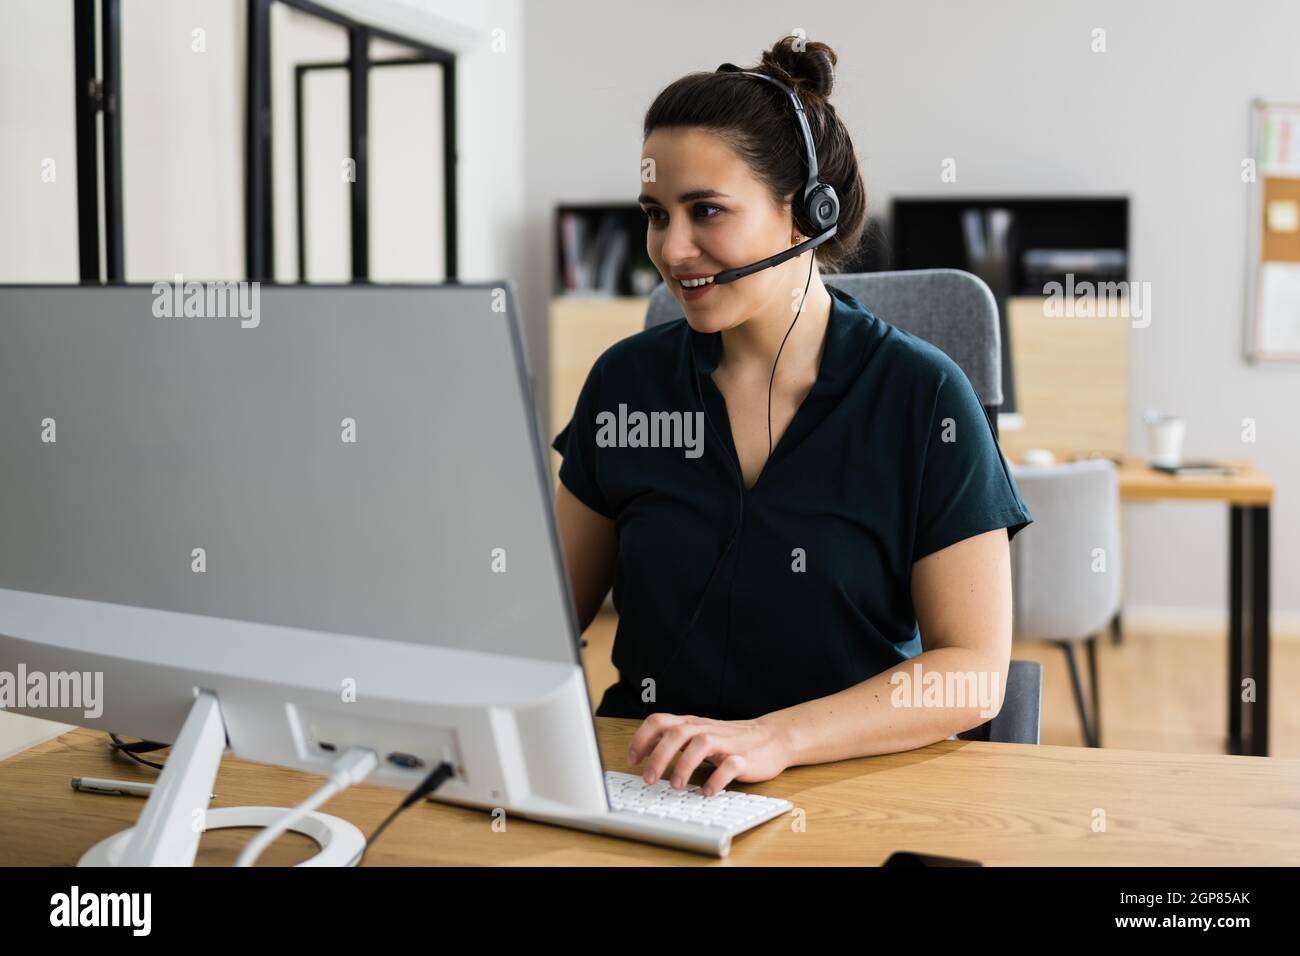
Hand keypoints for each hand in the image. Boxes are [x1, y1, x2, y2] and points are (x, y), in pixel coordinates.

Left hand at [626, 712, 789, 796]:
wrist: (772, 738)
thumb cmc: (729, 740)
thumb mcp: (699, 735)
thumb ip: (675, 740)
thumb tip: (644, 753)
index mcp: (691, 724)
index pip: (660, 721)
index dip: (642, 739)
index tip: (632, 760)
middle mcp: (706, 730)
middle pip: (677, 733)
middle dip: (658, 756)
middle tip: (648, 779)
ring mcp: (726, 743)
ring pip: (701, 743)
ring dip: (685, 765)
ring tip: (676, 786)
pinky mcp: (744, 758)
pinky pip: (730, 765)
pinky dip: (716, 779)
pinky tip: (707, 792)